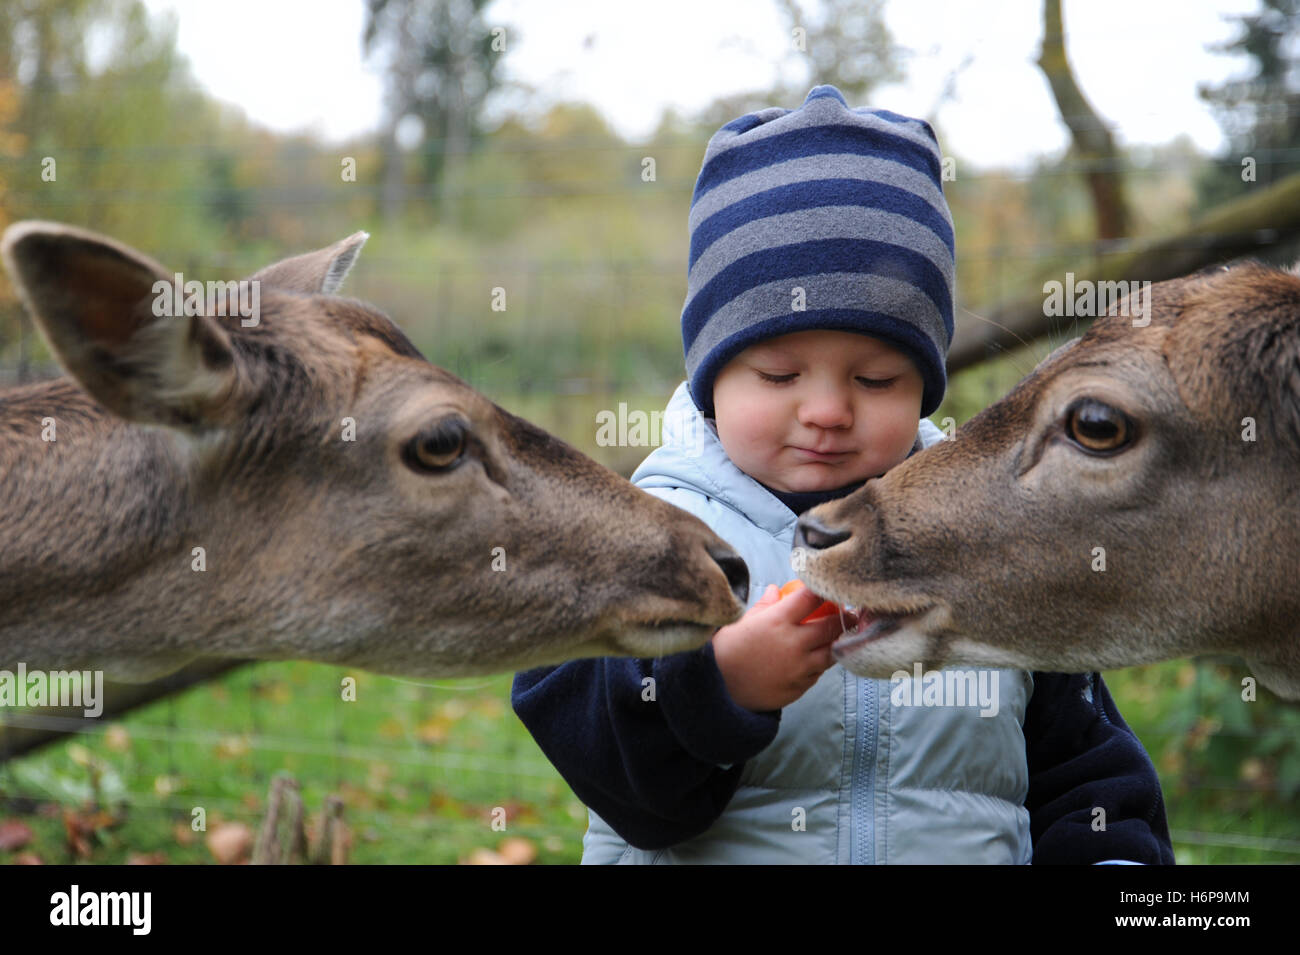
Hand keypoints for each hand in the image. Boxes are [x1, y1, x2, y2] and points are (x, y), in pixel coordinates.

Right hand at [712, 583, 844, 711]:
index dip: (823, 589)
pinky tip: (817, 658)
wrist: (718, 689)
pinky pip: (818, 673)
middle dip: (844, 618)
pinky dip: (820, 664)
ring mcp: (799, 668)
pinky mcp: (800, 687)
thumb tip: (776, 590)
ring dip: (837, 643)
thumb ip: (764, 605)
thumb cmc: (727, 650)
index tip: (830, 587)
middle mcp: (793, 644)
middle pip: (831, 627)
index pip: (811, 597)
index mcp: (777, 621)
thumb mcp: (741, 621)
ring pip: (831, 653)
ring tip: (839, 636)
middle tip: (850, 613)